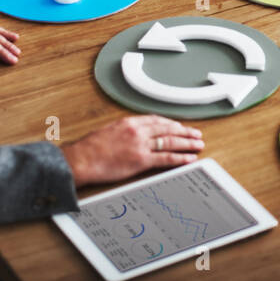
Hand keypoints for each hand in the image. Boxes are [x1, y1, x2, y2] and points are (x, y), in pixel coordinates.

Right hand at [62, 115, 204, 186]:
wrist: (81, 159)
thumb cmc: (89, 148)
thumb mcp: (108, 131)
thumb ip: (125, 131)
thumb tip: (133, 134)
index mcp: (130, 122)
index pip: (157, 120)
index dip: (172, 124)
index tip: (180, 126)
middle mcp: (138, 131)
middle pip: (168, 130)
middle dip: (184, 132)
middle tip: (196, 134)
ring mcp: (140, 145)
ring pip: (170, 142)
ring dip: (187, 143)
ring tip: (198, 144)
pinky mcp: (140, 160)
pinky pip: (165, 158)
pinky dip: (179, 158)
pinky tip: (189, 158)